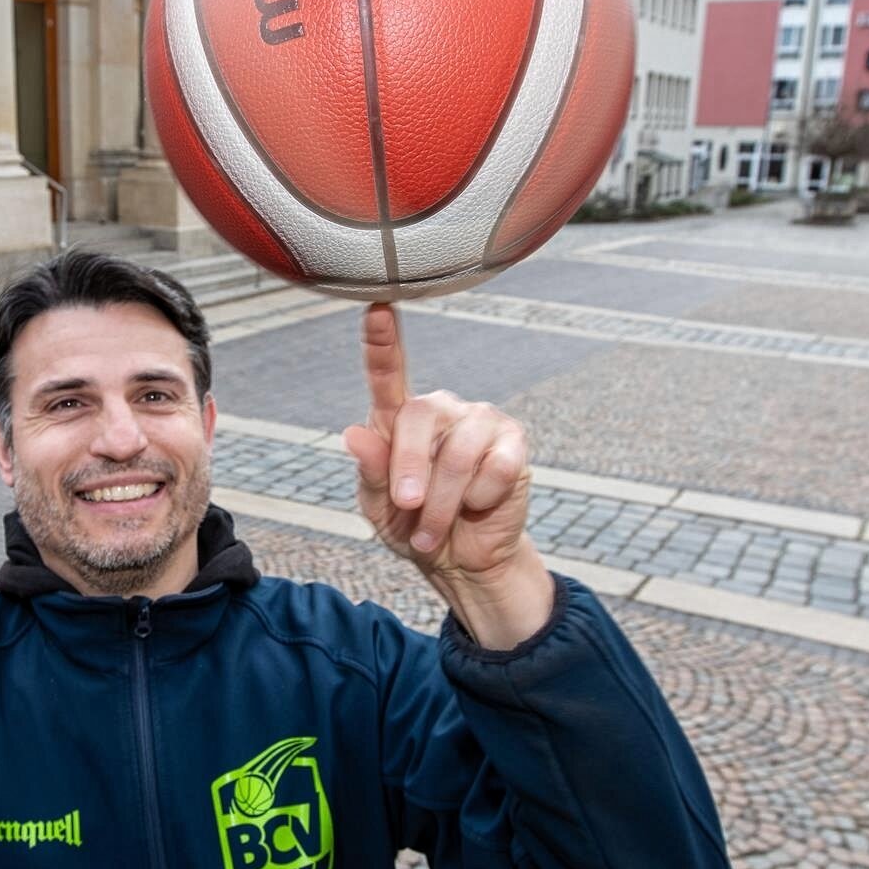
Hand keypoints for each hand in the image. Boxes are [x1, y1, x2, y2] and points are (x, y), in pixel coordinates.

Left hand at [341, 305, 551, 647]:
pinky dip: (480, 499)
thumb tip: (354, 435)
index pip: (388, 373)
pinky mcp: (513, 442)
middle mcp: (440, 410)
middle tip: (406, 507)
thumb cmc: (413, 525)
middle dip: (408, 468)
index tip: (375, 309)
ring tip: (431, 531)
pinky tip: (478, 505)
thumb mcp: (379, 507)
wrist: (462, 558)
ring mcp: (479, 421)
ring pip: (458, 453)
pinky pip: (496, 468)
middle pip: (419, 416)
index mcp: (399, 418)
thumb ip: (371, 471)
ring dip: (442, 503)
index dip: (382, 343)